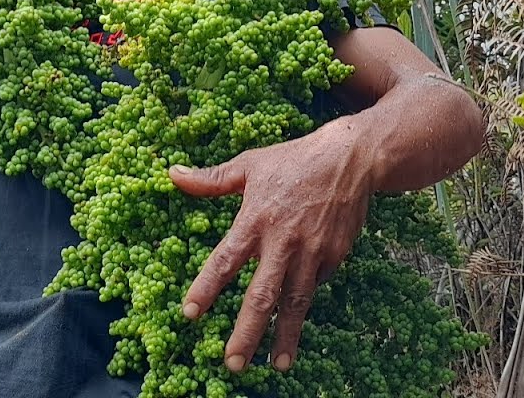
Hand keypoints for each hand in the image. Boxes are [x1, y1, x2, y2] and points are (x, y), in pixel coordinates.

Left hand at [169, 118, 373, 373]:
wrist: (350, 159)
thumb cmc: (293, 160)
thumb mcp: (250, 165)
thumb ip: (211, 179)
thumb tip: (173, 175)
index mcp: (255, 219)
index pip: (225, 260)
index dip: (206, 288)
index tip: (190, 313)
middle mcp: (283, 242)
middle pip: (262, 296)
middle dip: (247, 332)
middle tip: (232, 363)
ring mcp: (311, 253)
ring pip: (295, 303)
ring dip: (285, 336)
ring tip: (277, 365)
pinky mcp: (334, 257)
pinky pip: (315, 285)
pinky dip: (302, 302)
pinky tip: (295, 320)